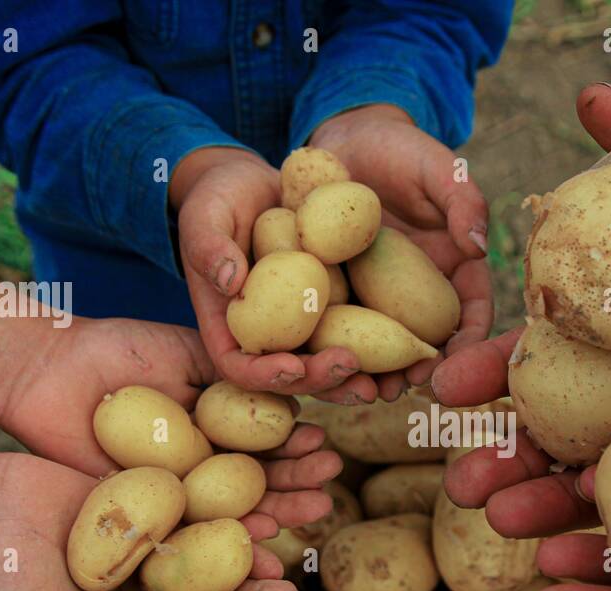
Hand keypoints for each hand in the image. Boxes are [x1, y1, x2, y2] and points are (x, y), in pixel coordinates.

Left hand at [0, 313, 341, 536]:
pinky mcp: (146, 519)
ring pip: (234, 513)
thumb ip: (237, 372)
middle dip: (299, 485)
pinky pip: (193, 535)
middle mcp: (199, 467)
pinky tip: (265, 539)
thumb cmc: (115, 353)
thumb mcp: (188, 350)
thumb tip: (295, 393)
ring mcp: (174, 495)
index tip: (327, 444)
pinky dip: (229, 540)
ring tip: (315, 510)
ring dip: (280, 514)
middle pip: (259, 484)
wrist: (48, 372)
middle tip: (331, 483)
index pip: (265, 446)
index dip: (297, 448)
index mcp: (212, 431)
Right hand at [170, 146, 371, 401]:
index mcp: (228, 326)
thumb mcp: (205, 216)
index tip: (292, 366)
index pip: (238, 365)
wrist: (260, 188)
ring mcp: (301, 328)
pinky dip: (378, 350)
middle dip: (321, 381)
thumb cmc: (220, 200)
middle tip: (351, 369)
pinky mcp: (332, 312)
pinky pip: (353, 336)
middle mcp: (266, 336)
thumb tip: (230, 281)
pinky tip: (405, 352)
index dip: (263, 374)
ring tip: (384, 383)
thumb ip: (208, 246)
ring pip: (325, 366)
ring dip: (353, 379)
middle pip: (290, 377)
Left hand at [310, 105, 493, 400]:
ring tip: (369, 391)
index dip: (468, 342)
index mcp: (453, 270)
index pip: (470, 313)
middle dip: (421, 372)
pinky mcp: (336, 298)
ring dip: (377, 374)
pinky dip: (334, 352)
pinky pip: (338, 331)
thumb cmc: (401, 150)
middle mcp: (416, 295)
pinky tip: (323, 366)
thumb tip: (479, 247)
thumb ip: (463, 201)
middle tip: (410, 386)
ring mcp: (375, 301)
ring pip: (382, 348)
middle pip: (426, 345)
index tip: (456, 360)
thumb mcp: (438, 167)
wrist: (342, 142)